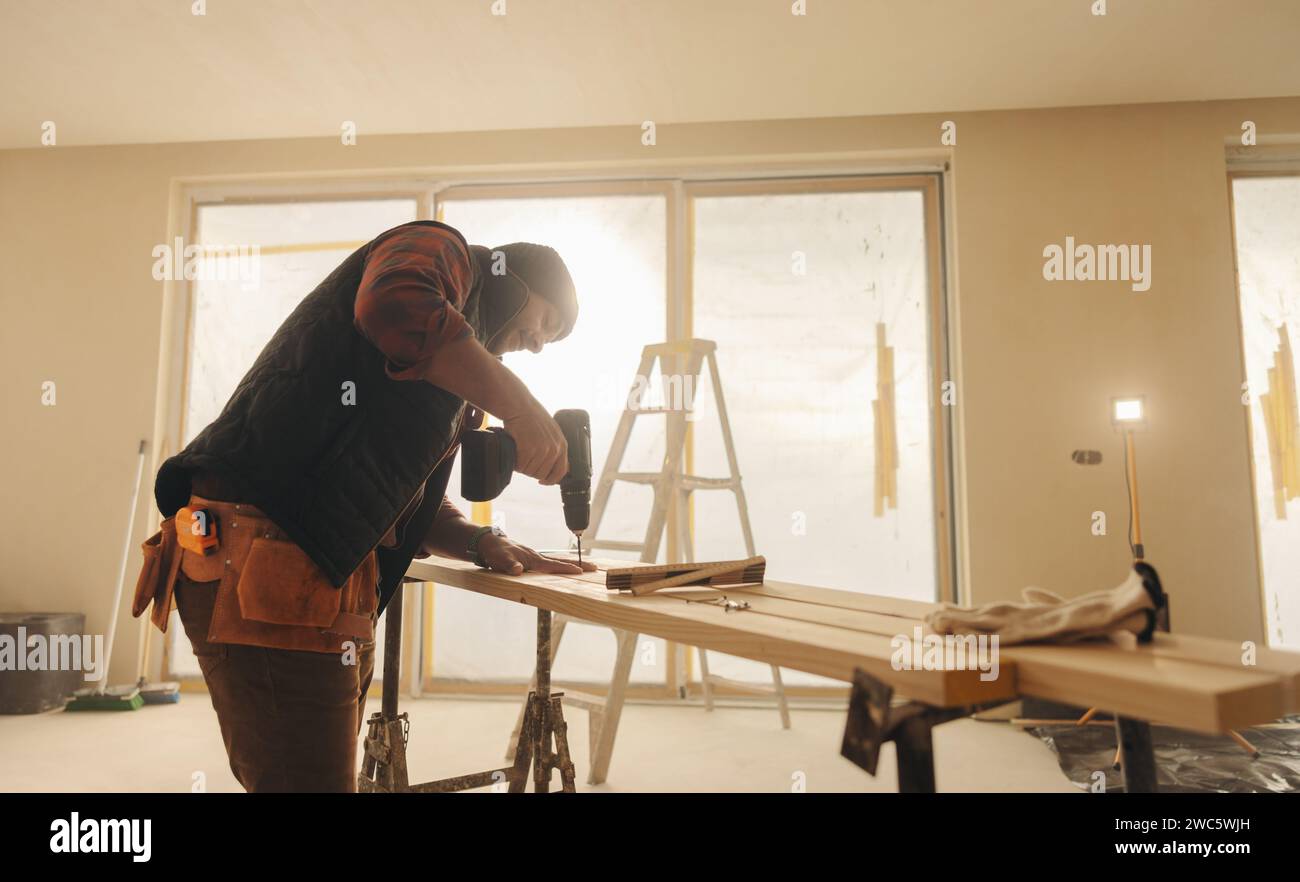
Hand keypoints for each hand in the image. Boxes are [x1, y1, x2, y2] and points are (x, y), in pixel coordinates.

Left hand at [477, 534, 597, 575]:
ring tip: (585, 567)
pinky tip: (563, 568)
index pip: (553, 565)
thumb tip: (518, 570)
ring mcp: (534, 558)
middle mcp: (536, 557)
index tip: (581, 571)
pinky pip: (549, 563)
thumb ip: (509, 565)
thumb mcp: (499, 559)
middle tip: (594, 567)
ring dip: (571, 564)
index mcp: (532, 559)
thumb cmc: (494, 551)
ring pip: (556, 561)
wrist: (487, 542)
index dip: (567, 569)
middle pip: (560, 561)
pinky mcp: (530, 560)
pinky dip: (560, 565)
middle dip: (577, 564)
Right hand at [502, 400, 568, 485]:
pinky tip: (515, 450)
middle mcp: (554, 449)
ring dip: (521, 465)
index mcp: (562, 445)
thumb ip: (554, 448)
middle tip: (523, 458)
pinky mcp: (529, 449)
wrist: (519, 406)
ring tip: (519, 451)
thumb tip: (551, 468)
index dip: (550, 479)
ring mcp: (542, 450)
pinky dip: (515, 462)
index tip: (542, 481)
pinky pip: (520, 466)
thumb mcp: (551, 432)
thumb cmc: (532, 417)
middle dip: (530, 470)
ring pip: (529, 471)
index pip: (561, 472)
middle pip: (541, 474)